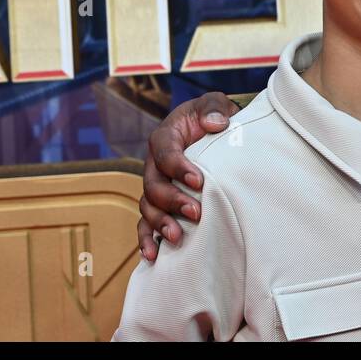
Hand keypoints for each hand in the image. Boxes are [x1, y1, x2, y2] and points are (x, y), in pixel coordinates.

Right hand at [136, 92, 237, 260]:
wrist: (215, 131)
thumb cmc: (213, 117)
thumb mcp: (214, 104)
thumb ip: (214, 108)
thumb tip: (215, 124)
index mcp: (164, 138)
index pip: (164, 153)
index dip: (178, 168)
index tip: (199, 182)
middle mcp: (154, 163)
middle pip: (153, 185)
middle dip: (173, 201)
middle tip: (196, 213)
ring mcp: (155, 185)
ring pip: (148, 207)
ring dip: (160, 223)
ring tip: (177, 238)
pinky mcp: (160, 203)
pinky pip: (146, 223)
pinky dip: (146, 239)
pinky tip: (153, 255)